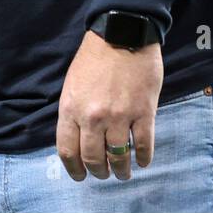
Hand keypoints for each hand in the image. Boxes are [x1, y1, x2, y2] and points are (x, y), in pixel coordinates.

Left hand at [56, 29, 162, 181]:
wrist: (121, 36)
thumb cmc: (93, 59)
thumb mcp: (71, 85)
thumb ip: (73, 113)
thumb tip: (76, 139)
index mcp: (70, 109)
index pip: (67, 150)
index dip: (73, 168)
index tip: (80, 176)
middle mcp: (92, 117)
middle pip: (93, 158)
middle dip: (98, 172)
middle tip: (103, 175)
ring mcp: (119, 116)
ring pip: (119, 156)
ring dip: (122, 170)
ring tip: (124, 173)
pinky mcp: (144, 113)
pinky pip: (144, 145)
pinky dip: (144, 158)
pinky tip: (143, 162)